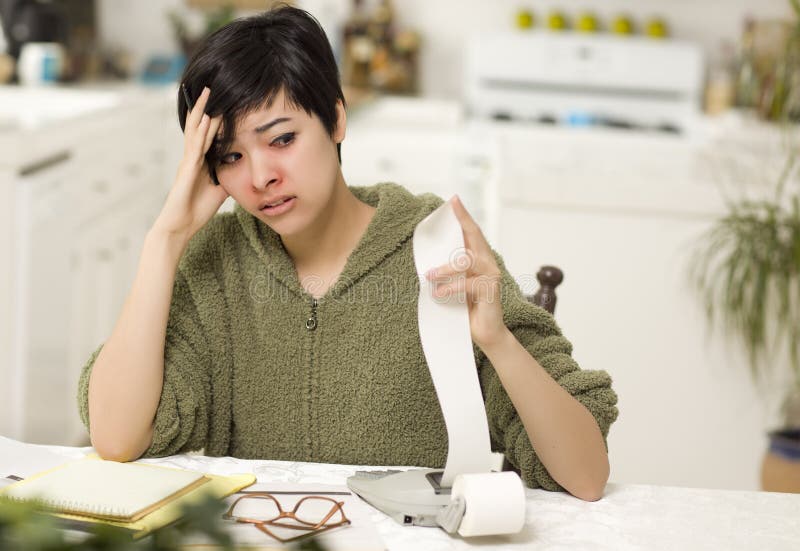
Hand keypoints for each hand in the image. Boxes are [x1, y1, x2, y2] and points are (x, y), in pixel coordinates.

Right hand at [153, 86, 228, 242]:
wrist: (180, 226)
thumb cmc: (196, 210)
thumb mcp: (220, 190)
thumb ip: (228, 177)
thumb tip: (243, 170)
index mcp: (199, 161)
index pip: (206, 134)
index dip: (213, 117)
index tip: (221, 100)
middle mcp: (191, 157)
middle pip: (198, 126)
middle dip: (205, 107)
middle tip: (211, 86)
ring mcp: (188, 162)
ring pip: (195, 131)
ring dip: (202, 111)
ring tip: (207, 92)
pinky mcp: (187, 170)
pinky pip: (195, 147)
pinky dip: (201, 132)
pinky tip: (205, 118)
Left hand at [426, 196, 510, 348]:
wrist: (486, 335)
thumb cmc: (468, 310)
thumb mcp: (455, 287)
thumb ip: (449, 273)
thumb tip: (426, 264)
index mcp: (479, 260)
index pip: (471, 234)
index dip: (463, 216)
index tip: (454, 200)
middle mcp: (488, 264)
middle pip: (475, 236)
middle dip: (462, 220)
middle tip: (451, 206)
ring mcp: (492, 276)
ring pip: (467, 261)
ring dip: (445, 267)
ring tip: (428, 275)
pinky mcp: (491, 291)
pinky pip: (468, 284)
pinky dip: (450, 288)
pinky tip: (437, 294)